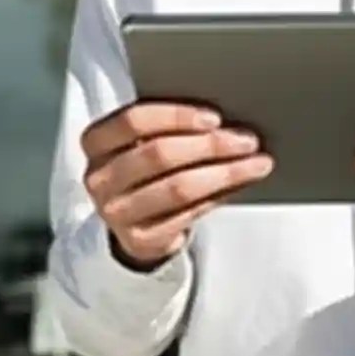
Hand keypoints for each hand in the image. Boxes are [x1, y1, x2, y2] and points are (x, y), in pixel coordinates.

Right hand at [81, 102, 273, 269]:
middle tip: (247, 140)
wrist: (135, 221)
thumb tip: (225, 117)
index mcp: (97, 142)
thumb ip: (169, 125)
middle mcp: (99, 178)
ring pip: (178, 187)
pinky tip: (241, 184)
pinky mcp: (139, 239)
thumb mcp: (144, 141)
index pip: (134, 120)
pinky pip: (187, 214)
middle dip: (211, 145)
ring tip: (257, 163)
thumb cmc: (148, 168)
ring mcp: (116, 212)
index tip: (215, 117)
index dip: (177, 116)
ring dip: (225, 173)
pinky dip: (220, 196)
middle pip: (159, 154)